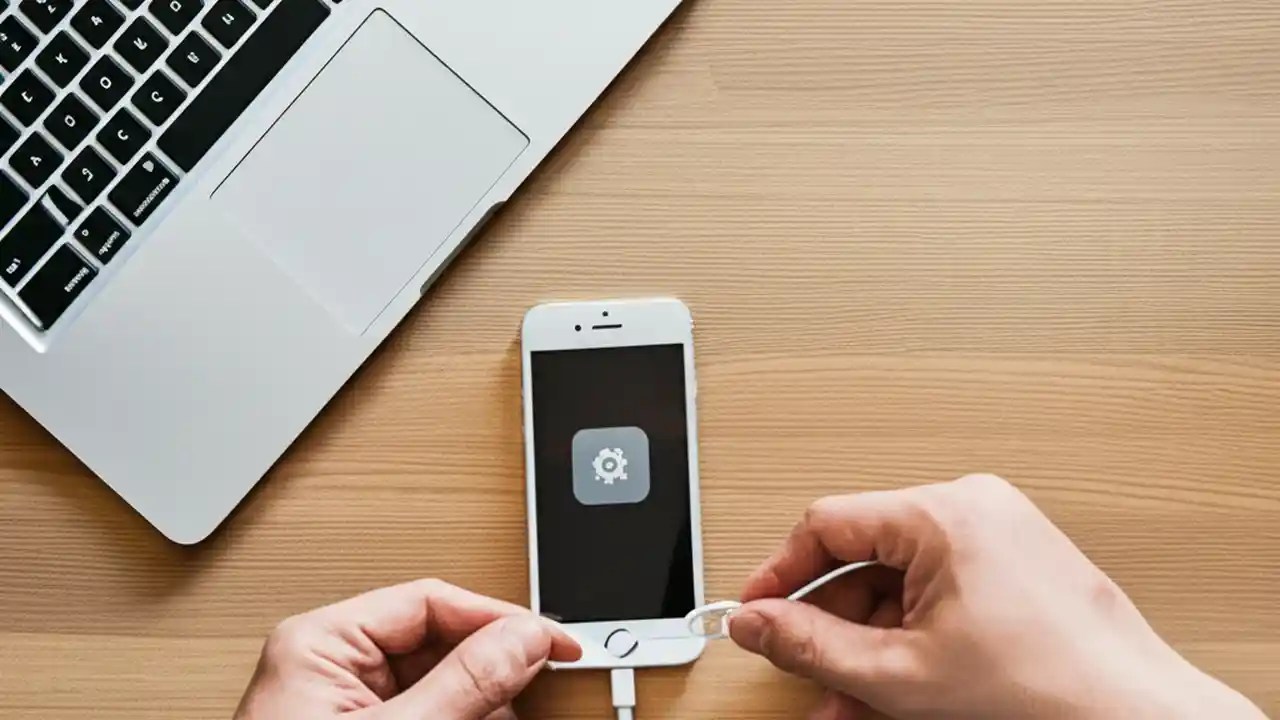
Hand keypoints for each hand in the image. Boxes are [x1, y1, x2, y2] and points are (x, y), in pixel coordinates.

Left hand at [234, 579, 580, 719]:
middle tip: (539, 685)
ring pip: (441, 684)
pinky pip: (428, 715)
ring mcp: (345, 710)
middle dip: (492, 670)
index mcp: (319, 645)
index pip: (430, 601)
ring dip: (483, 705)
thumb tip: (524, 638)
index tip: (551, 642)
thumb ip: (463, 683)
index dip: (498, 617)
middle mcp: (329, 670)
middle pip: (440, 643)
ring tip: (508, 717)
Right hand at [730, 475, 1265, 719]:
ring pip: (899, 581)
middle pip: (862, 557)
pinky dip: (910, 634)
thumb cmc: (1047, 690)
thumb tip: (756, 623)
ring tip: (853, 701)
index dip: (780, 573)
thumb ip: (810, 645)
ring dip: (869, 641)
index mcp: (941, 514)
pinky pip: (938, 588)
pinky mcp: (1017, 559)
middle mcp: (971, 507)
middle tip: (806, 671)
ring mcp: (999, 531)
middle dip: (830, 627)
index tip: (756, 612)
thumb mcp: (899, 674)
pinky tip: (895, 684)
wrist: (1138, 718)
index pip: (827, 524)